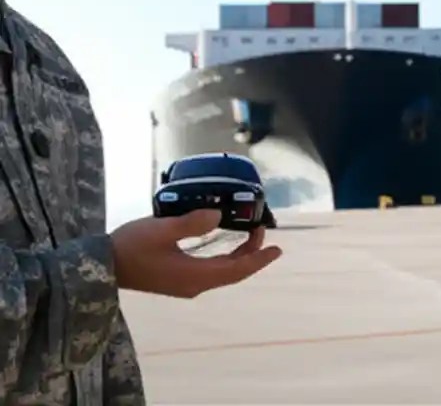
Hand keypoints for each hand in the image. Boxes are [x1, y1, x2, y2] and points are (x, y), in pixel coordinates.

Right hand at [110, 210, 282, 297]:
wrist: (102, 267)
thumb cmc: (130, 247)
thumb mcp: (162, 230)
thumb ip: (192, 223)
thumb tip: (218, 215)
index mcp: (195, 276)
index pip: (237, 269)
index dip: (259, 259)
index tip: (277, 248)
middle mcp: (195, 285)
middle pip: (233, 272)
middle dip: (252, 254)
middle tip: (265, 233)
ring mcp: (185, 285)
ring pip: (222, 272)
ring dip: (239, 256)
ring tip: (251, 236)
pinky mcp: (177, 281)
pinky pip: (210, 272)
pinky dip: (224, 259)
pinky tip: (224, 247)